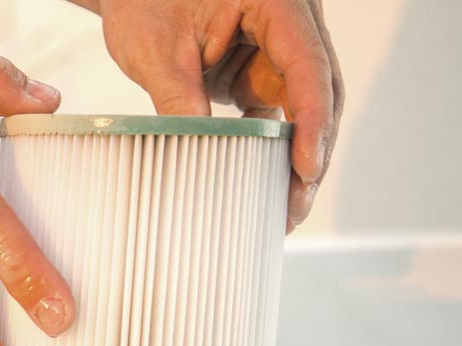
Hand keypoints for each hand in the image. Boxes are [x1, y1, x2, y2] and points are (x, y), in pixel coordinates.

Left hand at [77, 0, 342, 230]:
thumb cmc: (143, 1)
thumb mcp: (156, 52)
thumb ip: (180, 100)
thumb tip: (196, 160)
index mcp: (277, 1)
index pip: (307, 64)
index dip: (312, 120)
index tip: (306, 168)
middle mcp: (290, 23)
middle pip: (319, 91)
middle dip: (312, 150)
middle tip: (295, 206)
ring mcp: (277, 49)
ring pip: (303, 107)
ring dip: (295, 156)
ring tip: (284, 209)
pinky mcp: (259, 72)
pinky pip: (277, 112)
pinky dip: (273, 149)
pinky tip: (266, 186)